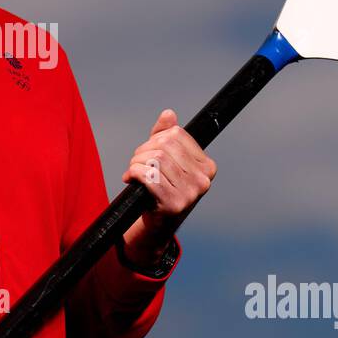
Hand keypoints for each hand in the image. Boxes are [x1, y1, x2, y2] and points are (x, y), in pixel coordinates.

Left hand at [120, 109, 216, 248]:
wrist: (158, 223)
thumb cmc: (163, 188)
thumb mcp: (168, 160)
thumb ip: (167, 136)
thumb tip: (168, 115)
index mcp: (206, 165)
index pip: (176, 135)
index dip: (156, 139)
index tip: (149, 152)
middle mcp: (203, 179)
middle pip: (164, 146)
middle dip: (143, 151)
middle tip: (138, 164)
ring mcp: (190, 193)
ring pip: (155, 160)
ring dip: (136, 164)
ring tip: (134, 172)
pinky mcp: (174, 204)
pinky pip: (148, 177)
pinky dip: (134, 174)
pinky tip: (130, 179)